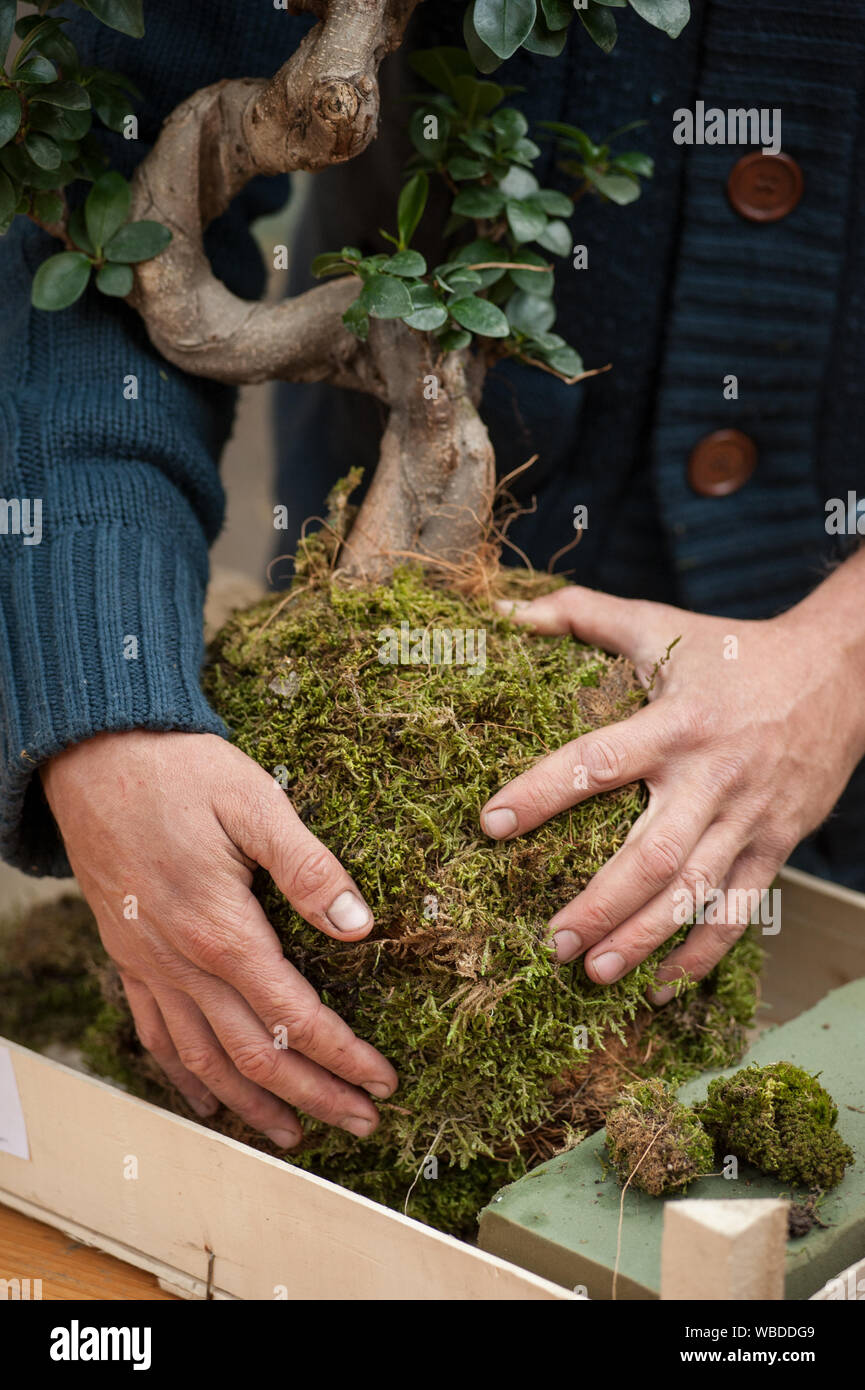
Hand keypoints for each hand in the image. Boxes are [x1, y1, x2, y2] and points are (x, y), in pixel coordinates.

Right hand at [41, 730, 396, 1145]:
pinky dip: (185, 1078)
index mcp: (221, 929)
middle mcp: (181, 962)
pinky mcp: (129, 956)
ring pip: (204, 1060)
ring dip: (254, 1105)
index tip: (384, 1080)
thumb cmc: (181, 771)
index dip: (344, 1056)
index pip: (295, 1016)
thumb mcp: (255, 802)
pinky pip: (156, 1035)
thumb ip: (308, 866)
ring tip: (296, 1136)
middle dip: (314, 1096)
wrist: (94, 756)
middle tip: (363, 1123)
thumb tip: (360, 926)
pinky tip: (210, 1101)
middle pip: (255, 1055)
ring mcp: (149, 965)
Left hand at [481, 568, 864, 1002]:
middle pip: (651, 853)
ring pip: (695, 892)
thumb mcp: (661, 624)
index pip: (598, 762)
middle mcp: (712, 777)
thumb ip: (582, 615)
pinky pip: (740, 910)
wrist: (844, 672)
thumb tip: (507, 611)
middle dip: (600, 903)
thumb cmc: (736, 651)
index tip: (490, 824)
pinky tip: (663, 985)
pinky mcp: (776, 845)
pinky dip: (704, 952)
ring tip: (594, 973)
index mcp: (675, 723)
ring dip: (644, 938)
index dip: (542, 793)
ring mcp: (749, 818)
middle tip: (550, 940)